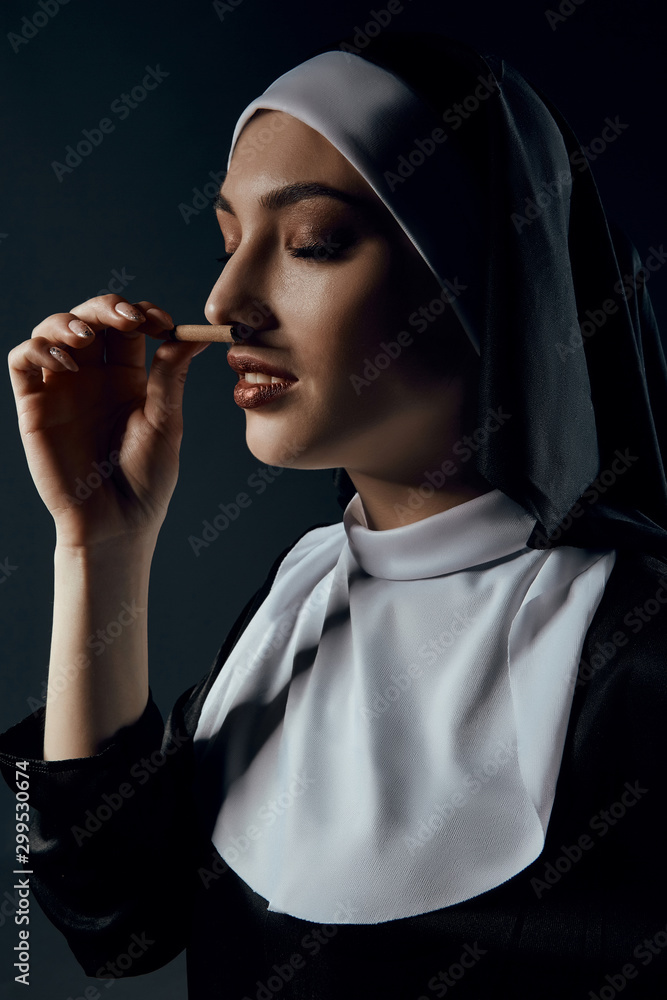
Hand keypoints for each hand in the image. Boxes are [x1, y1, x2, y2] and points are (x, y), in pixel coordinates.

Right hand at [7, 294, 209, 548]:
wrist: (116, 523)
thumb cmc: (146, 480)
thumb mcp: (165, 422)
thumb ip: (170, 375)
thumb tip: (197, 333)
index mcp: (128, 378)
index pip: (129, 326)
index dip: (142, 312)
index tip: (162, 322)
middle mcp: (93, 377)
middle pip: (92, 318)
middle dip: (107, 307)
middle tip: (127, 318)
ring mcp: (62, 388)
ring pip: (54, 329)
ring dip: (69, 321)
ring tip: (87, 338)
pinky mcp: (34, 405)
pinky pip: (24, 360)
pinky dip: (39, 348)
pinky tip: (66, 362)